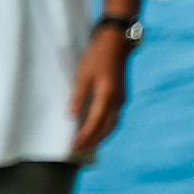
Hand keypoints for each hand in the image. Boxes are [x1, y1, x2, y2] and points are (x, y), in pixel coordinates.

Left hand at [69, 27, 135, 151]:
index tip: (74, 146)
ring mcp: (122, 99)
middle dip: (93, 141)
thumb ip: (77, 97)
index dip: (85, 136)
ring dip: (101, 136)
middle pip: (107, 128)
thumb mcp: (82, 75)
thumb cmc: (96, 56)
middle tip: (79, 151)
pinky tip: (95, 130)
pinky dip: (105, 127)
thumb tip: (71, 117)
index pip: (95, 122)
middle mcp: (118, 100)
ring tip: (86, 145)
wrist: (115, 43)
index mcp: (107, 95)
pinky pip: (114, 117)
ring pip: (113, 124)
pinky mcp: (121, 96)